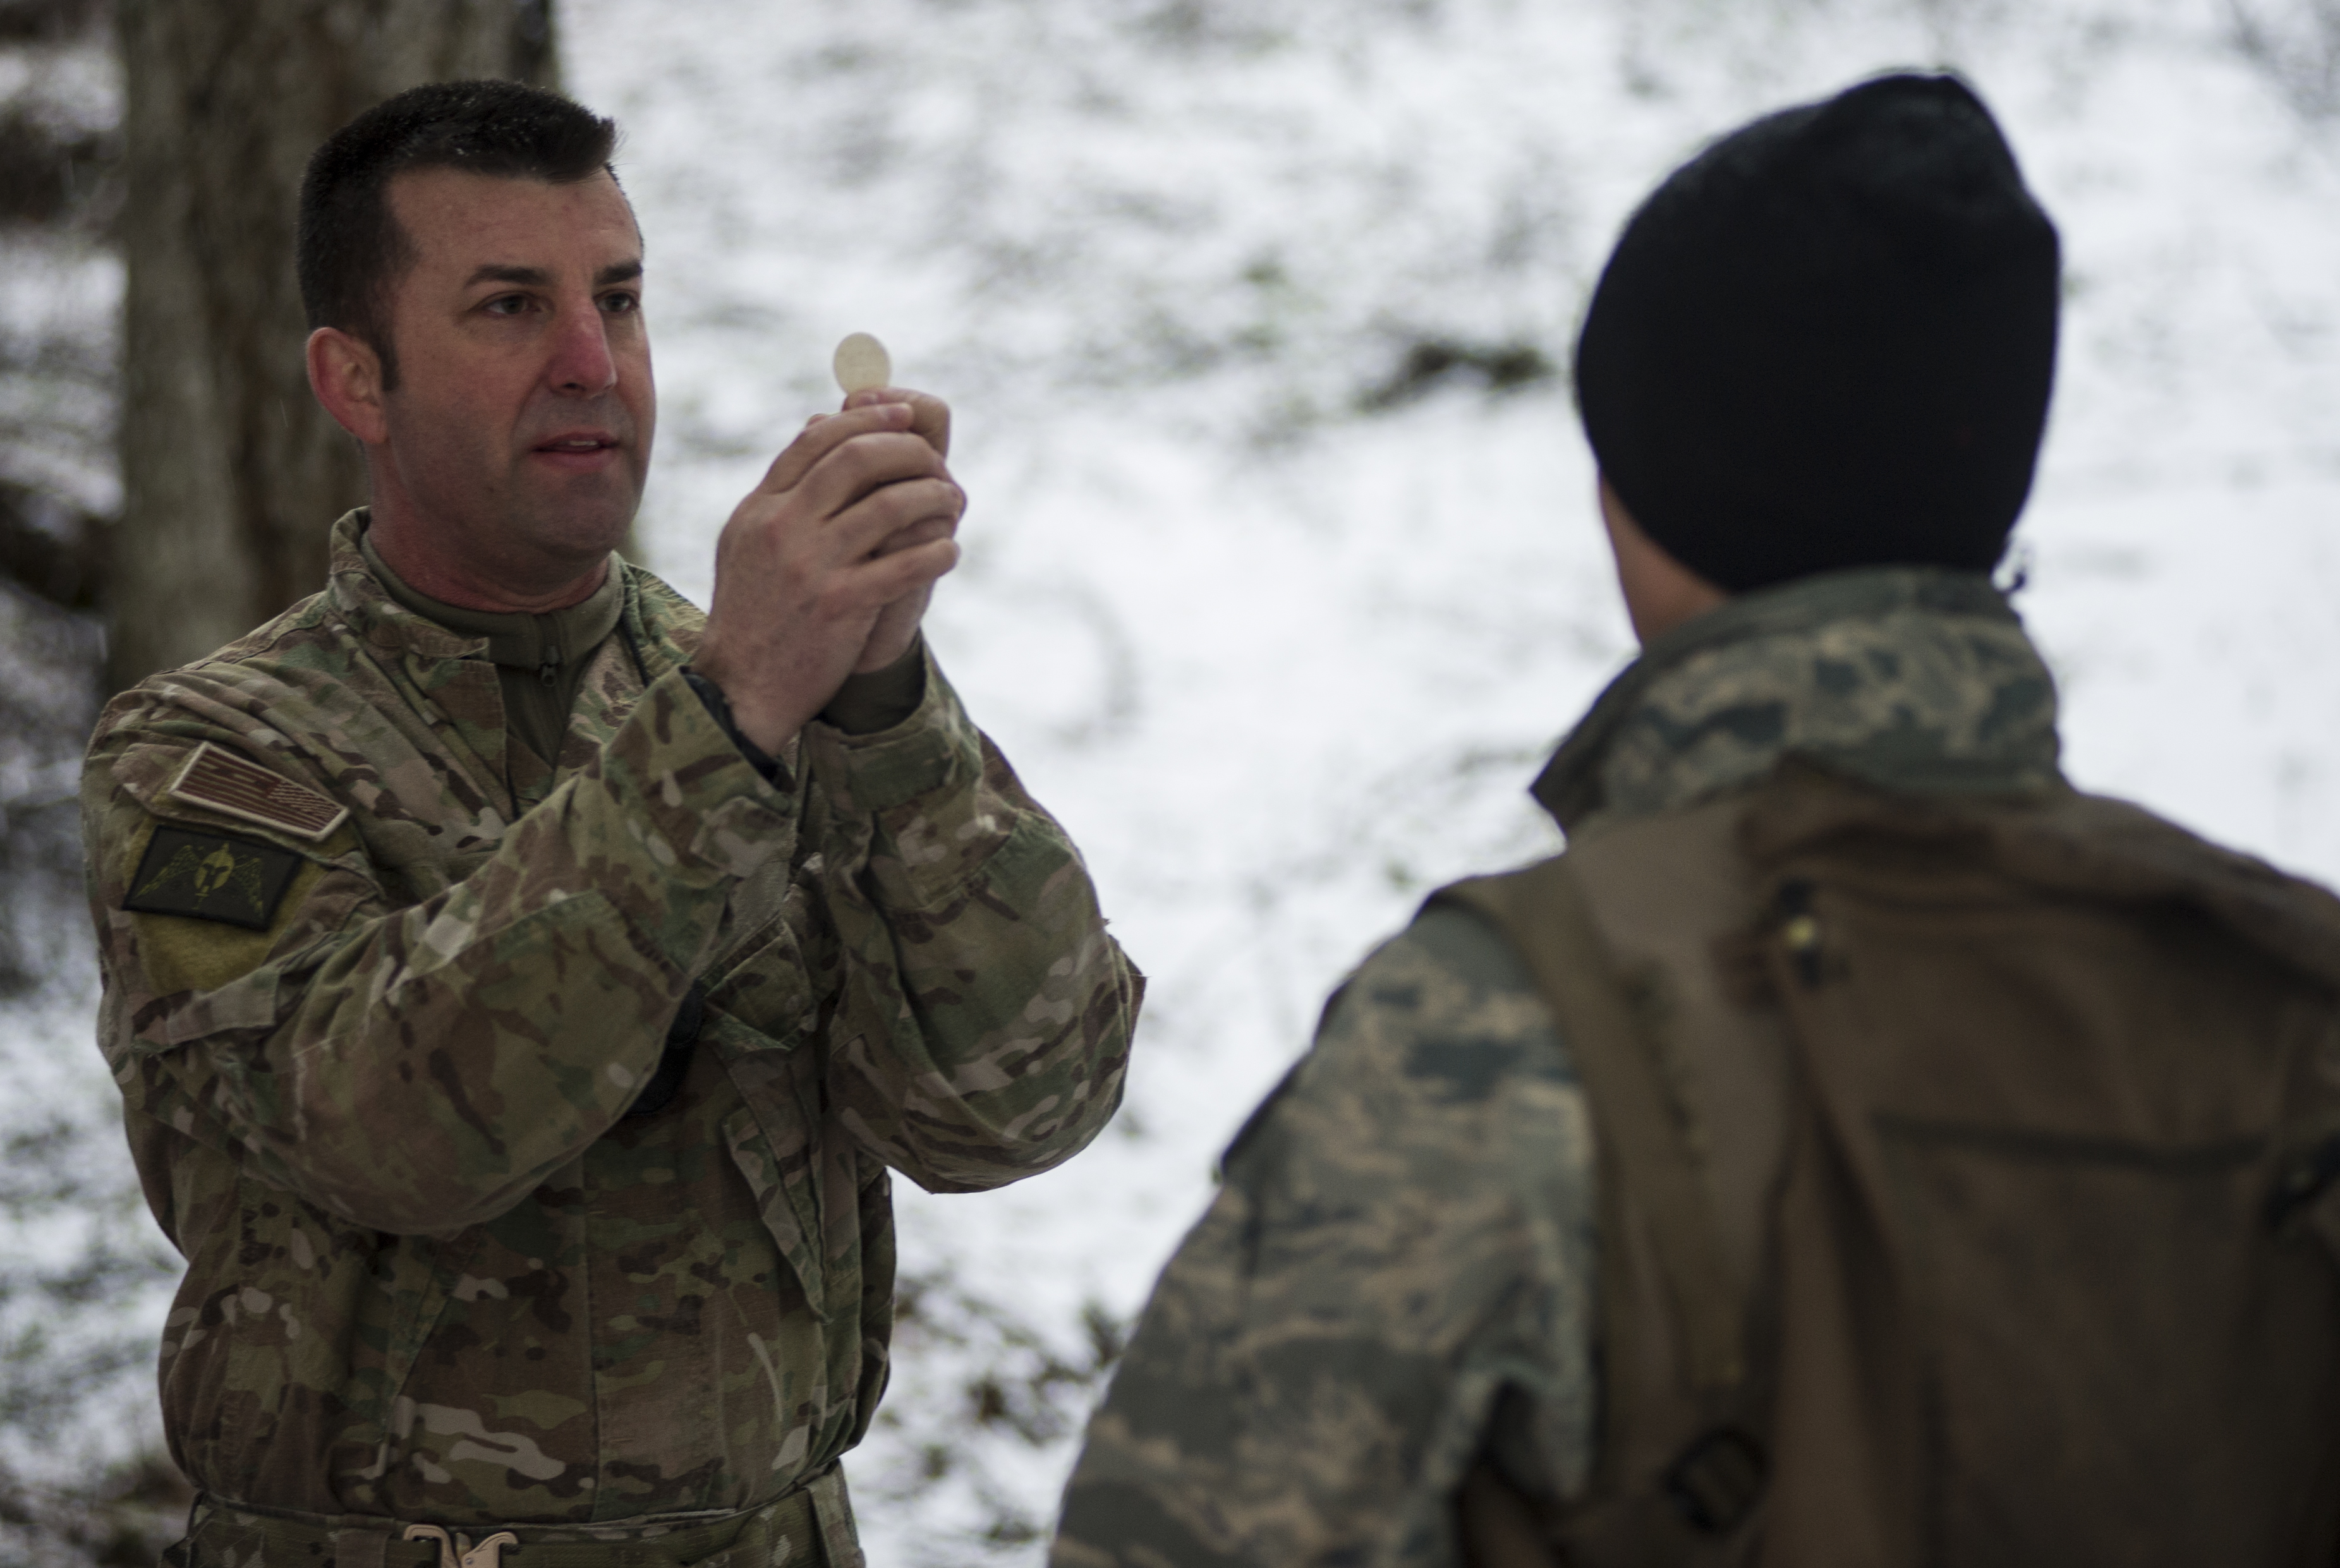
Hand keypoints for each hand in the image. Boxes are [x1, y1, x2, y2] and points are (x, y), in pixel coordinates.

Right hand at [694, 397, 963, 753]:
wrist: (741, 687)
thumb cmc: (753, 612)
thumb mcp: (748, 541)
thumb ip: (783, 488)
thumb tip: (821, 423)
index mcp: (760, 507)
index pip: (817, 440)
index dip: (866, 418)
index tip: (905, 415)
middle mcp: (782, 527)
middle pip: (856, 459)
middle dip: (908, 450)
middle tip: (936, 460)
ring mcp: (811, 565)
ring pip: (888, 506)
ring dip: (932, 496)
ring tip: (952, 501)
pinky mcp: (840, 606)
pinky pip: (904, 565)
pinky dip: (936, 551)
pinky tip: (948, 551)